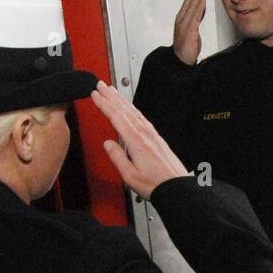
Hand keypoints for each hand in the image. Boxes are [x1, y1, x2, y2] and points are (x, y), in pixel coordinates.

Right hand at [89, 82, 186, 198]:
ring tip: (112, 91)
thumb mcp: (130, 176)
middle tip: (100, 84)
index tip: (95, 94)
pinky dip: (133, 109)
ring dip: (121, 100)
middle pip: (125, 109)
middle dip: (111, 96)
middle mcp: (145, 135)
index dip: (104, 104)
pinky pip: (142, 118)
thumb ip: (117, 157)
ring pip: (134, 112)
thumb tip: (108, 144)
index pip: (117, 116)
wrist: (177, 187)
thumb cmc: (156, 184)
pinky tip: (130, 109)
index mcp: (136, 142)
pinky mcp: (157, 138)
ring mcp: (153, 135)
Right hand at [173, 0, 205, 65]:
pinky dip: (198, 7)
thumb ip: (196, 16)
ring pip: (192, 5)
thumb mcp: (193, 28)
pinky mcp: (188, 31)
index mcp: (183, 17)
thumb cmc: (187, 46)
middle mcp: (182, 18)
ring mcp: (184, 24)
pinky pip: (194, 17)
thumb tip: (201, 5)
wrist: (180, 61)